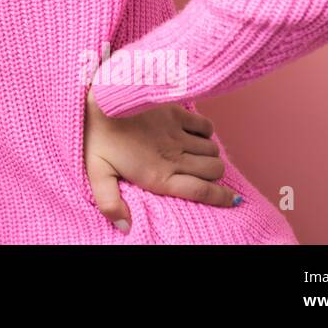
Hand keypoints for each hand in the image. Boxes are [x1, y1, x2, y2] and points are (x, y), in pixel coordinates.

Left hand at [83, 87, 239, 234]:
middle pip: (214, 171)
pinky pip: (206, 125)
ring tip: (195, 155)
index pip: (203, 192)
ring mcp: (176, 134)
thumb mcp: (96, 174)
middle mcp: (173, 157)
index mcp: (158, 177)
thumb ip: (110, 202)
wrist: (98, 99)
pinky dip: (206, 132)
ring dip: (209, 155)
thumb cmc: (97, 138)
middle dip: (214, 176)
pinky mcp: (176, 113)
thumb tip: (124, 227)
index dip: (221, 198)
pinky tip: (192, 134)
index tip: (230, 200)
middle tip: (202, 174)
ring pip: (213, 150)